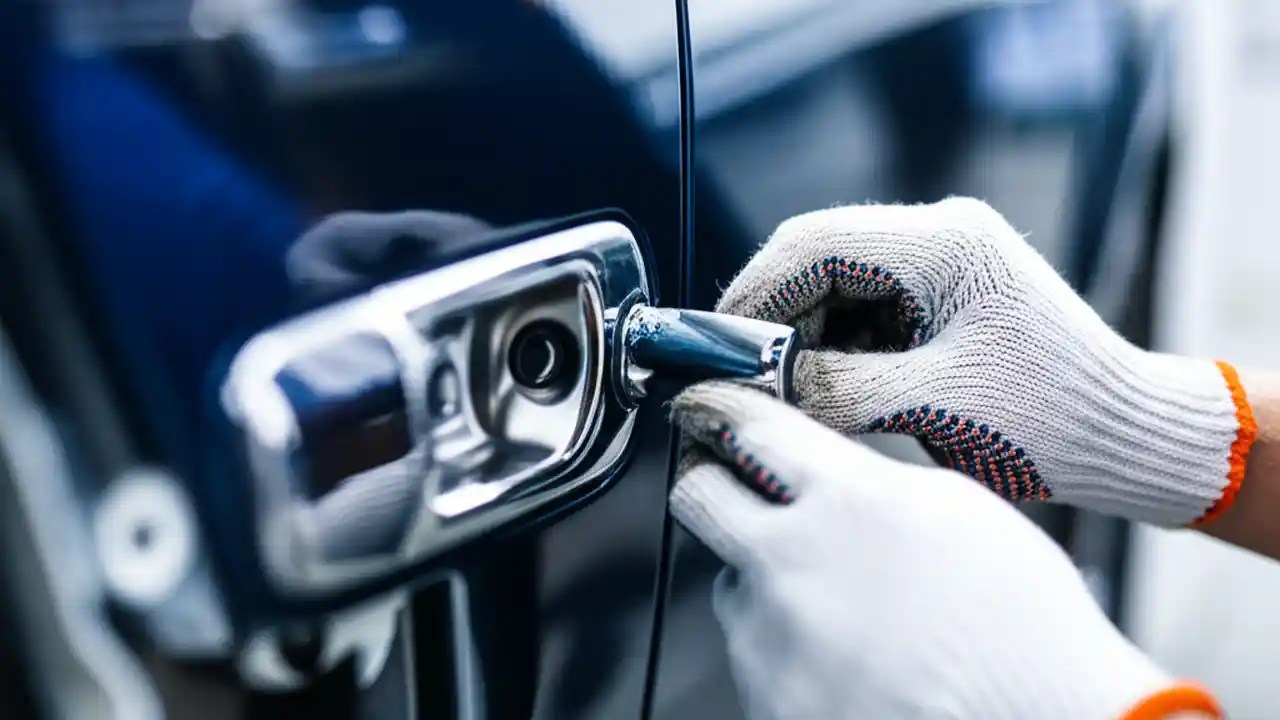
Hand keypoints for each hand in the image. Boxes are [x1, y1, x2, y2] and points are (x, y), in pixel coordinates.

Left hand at [670, 382, 1219, 719]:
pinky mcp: (767, 696)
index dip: (721, 409)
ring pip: (731, 583)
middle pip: (699, 496)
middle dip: (716, 484)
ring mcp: (773, 638)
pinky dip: (786, 646)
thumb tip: (814, 464)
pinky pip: (753, 651)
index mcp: (848, 501)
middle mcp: (792, 564)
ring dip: (767, 582)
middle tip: (742, 491)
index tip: (708, 408)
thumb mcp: (954, 508)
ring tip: (843, 606)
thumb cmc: (1019, 625)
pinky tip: (846, 653)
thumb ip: (867, 478)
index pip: (747, 426)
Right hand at [717, 198, 1255, 526]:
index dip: (754, 293)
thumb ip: (833, 387)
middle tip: (740, 373)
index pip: (813, 243)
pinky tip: (830, 386)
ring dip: (803, 334)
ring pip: (834, 284)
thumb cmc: (1051, 420)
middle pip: (818, 257)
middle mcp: (941, 236)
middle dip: (773, 316)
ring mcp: (943, 262)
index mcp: (945, 243)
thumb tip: (752, 383)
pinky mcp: (942, 293)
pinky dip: (835, 345)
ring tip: (788, 389)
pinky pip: (863, 308)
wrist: (1123, 435)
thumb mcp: (932, 407)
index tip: (714, 345)